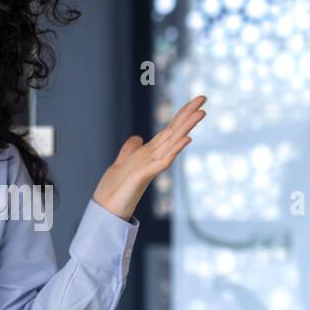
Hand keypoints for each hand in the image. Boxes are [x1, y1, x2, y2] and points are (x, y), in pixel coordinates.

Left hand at [93, 95, 206, 220]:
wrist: (105, 211)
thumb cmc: (114, 190)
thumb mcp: (121, 163)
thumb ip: (130, 150)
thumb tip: (137, 138)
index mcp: (148, 152)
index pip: (169, 129)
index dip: (181, 114)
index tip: (195, 100)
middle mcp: (153, 157)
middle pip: (174, 132)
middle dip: (188, 115)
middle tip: (203, 98)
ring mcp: (151, 166)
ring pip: (172, 143)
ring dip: (187, 128)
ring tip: (201, 113)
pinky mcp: (145, 176)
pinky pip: (163, 161)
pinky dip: (175, 150)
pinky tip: (186, 140)